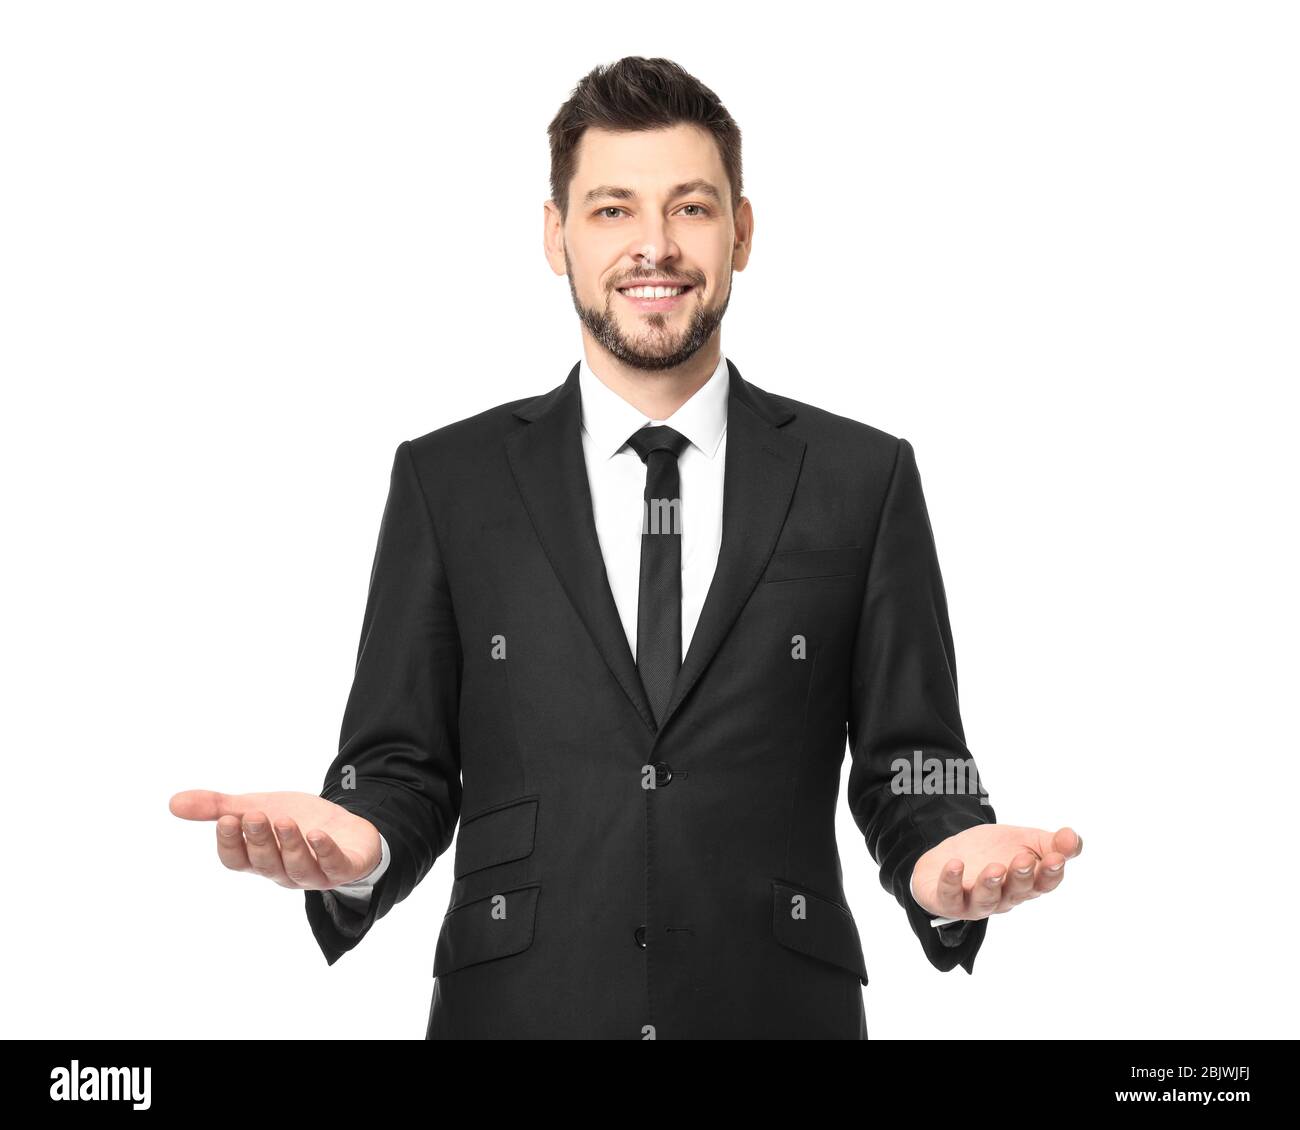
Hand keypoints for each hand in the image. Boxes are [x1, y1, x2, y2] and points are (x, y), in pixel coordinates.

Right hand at [169, 789, 381, 890]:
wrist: (345, 828)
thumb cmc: (295, 822)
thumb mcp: (256, 808)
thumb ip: (219, 807)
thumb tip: (172, 803)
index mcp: (259, 860)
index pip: (236, 861)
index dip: (229, 843)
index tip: (225, 818)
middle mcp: (283, 871)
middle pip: (265, 862)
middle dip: (258, 839)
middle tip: (253, 815)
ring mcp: (315, 873)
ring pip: (297, 867)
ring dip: (289, 845)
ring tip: (283, 821)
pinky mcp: (344, 867)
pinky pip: (334, 865)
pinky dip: (325, 852)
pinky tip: (317, 835)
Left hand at [911, 824, 1081, 920]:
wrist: (953, 855)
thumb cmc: (995, 852)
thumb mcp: (1025, 841)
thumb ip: (1052, 843)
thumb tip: (1073, 838)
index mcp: (1026, 884)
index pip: (1044, 883)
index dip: (1052, 873)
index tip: (1057, 857)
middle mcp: (1004, 897)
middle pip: (1017, 892)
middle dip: (1021, 876)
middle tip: (1024, 859)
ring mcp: (976, 902)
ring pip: (986, 900)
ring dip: (990, 885)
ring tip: (994, 869)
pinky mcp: (948, 900)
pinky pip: (949, 895)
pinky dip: (951, 881)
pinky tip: (955, 864)